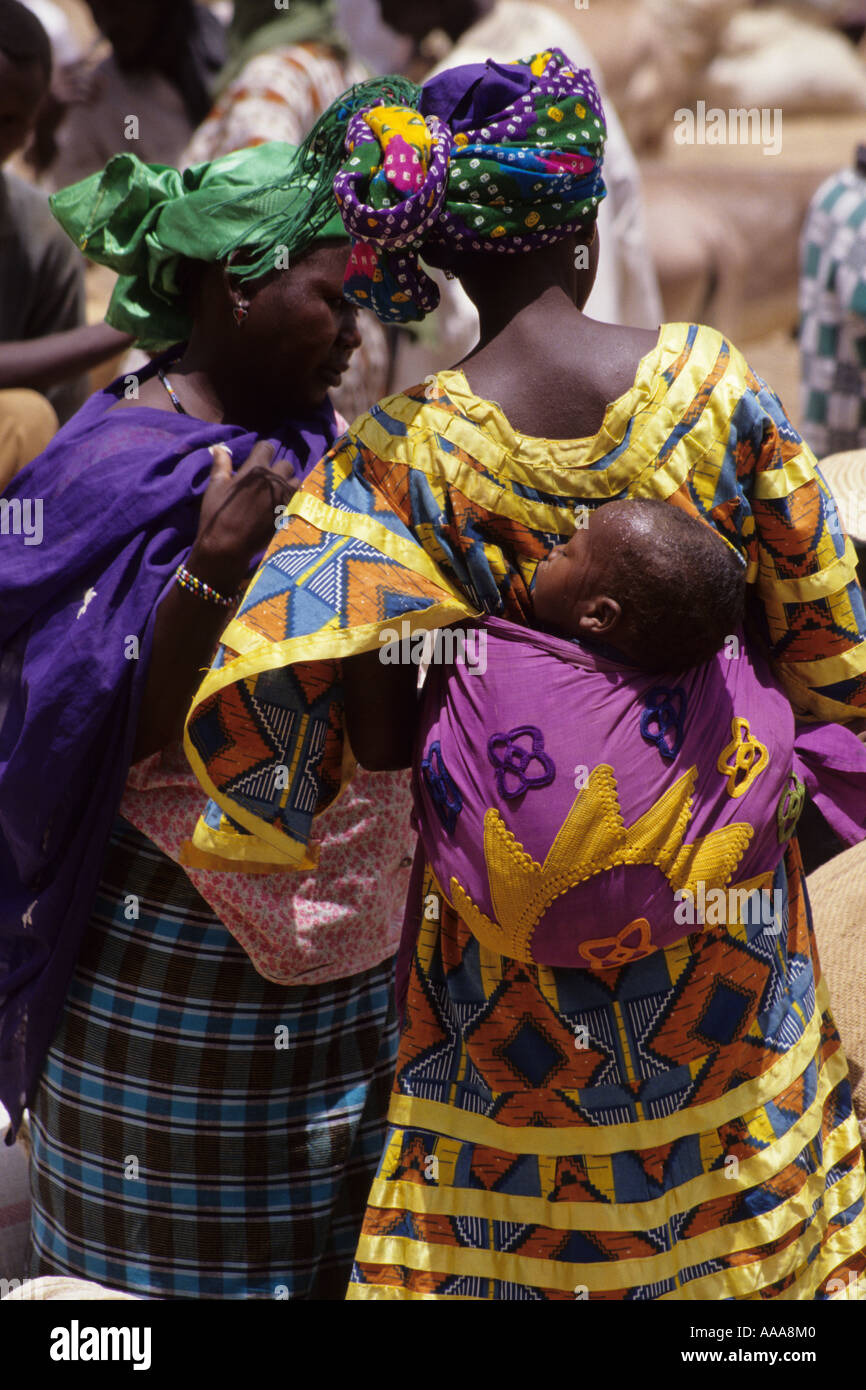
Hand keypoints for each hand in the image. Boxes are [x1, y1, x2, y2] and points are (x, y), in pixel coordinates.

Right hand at [188, 442, 296, 592]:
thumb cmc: (217, 514)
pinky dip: (290, 500)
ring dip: (287, 484)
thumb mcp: (216, 486)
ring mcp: (284, 498)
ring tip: (274, 493)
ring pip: (296, 481)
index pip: (268, 446)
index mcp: (255, 469)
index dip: (263, 452)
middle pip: (286, 464)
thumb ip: (221, 464)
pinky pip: (296, 500)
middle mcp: (274, 480)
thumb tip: (219, 447)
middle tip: (266, 480)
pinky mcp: (289, 513)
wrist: (228, 546)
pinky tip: (277, 506)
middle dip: (277, 469)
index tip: (258, 459)